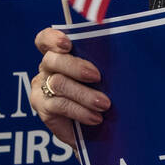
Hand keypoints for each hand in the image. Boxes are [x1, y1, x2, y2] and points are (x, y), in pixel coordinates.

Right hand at [31, 28, 110, 147]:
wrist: (94, 127)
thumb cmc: (100, 93)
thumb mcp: (103, 76)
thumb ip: (103, 64)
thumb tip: (122, 57)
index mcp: (59, 54)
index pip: (46, 39)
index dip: (53, 38)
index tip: (67, 44)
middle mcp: (47, 68)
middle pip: (52, 59)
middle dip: (76, 67)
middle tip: (97, 77)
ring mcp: (41, 87)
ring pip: (58, 83)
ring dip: (84, 94)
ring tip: (104, 104)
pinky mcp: (42, 107)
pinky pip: (59, 105)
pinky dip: (80, 111)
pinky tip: (95, 117)